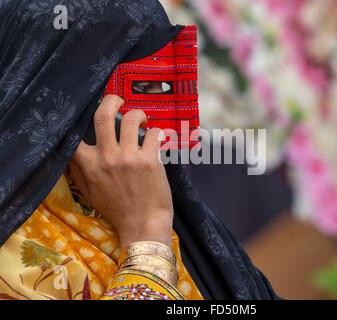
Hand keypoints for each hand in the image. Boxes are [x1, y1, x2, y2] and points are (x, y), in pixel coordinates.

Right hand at [68, 95, 173, 247]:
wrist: (142, 225)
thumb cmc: (117, 210)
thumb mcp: (89, 193)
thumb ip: (79, 172)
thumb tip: (71, 153)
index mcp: (89, 165)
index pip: (74, 135)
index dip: (78, 118)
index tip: (86, 110)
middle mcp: (107, 158)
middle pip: (103, 115)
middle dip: (111, 100)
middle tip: (118, 100)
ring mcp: (129, 158)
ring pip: (131, 119)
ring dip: (138, 113)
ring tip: (142, 119)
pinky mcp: (150, 161)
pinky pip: (154, 134)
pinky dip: (156, 132)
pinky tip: (156, 137)